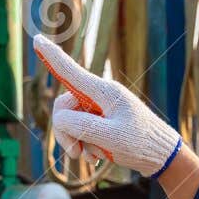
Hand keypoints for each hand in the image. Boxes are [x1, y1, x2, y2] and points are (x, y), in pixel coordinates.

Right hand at [34, 34, 182, 176]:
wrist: (162, 155)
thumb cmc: (141, 144)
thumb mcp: (110, 137)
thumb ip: (80, 126)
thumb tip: (60, 119)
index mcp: (104, 92)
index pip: (71, 71)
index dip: (51, 57)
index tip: (36, 40)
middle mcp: (100, 95)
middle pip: (64, 107)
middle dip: (65, 132)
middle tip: (76, 155)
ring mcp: (100, 108)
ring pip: (70, 122)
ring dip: (76, 142)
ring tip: (91, 158)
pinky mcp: (102, 120)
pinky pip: (81, 130)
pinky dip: (84, 144)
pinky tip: (96, 156)